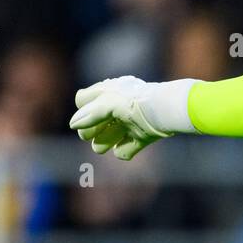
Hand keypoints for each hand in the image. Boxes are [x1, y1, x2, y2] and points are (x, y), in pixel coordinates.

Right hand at [69, 76, 197, 160]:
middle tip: (87, 135)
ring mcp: (131, 121)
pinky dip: (124, 150)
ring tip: (101, 147)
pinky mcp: (144, 136)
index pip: (84, 100)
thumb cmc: (137, 101)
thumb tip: (73, 124)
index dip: (82, 109)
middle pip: (95, 121)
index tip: (87, 116)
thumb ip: (90, 114)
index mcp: (110, 92)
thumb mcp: (109, 103)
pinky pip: (128, 148)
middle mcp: (119, 106)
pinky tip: (123, 150)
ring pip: (109, 135)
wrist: (169, 110)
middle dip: (90, 130)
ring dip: (103, 141)